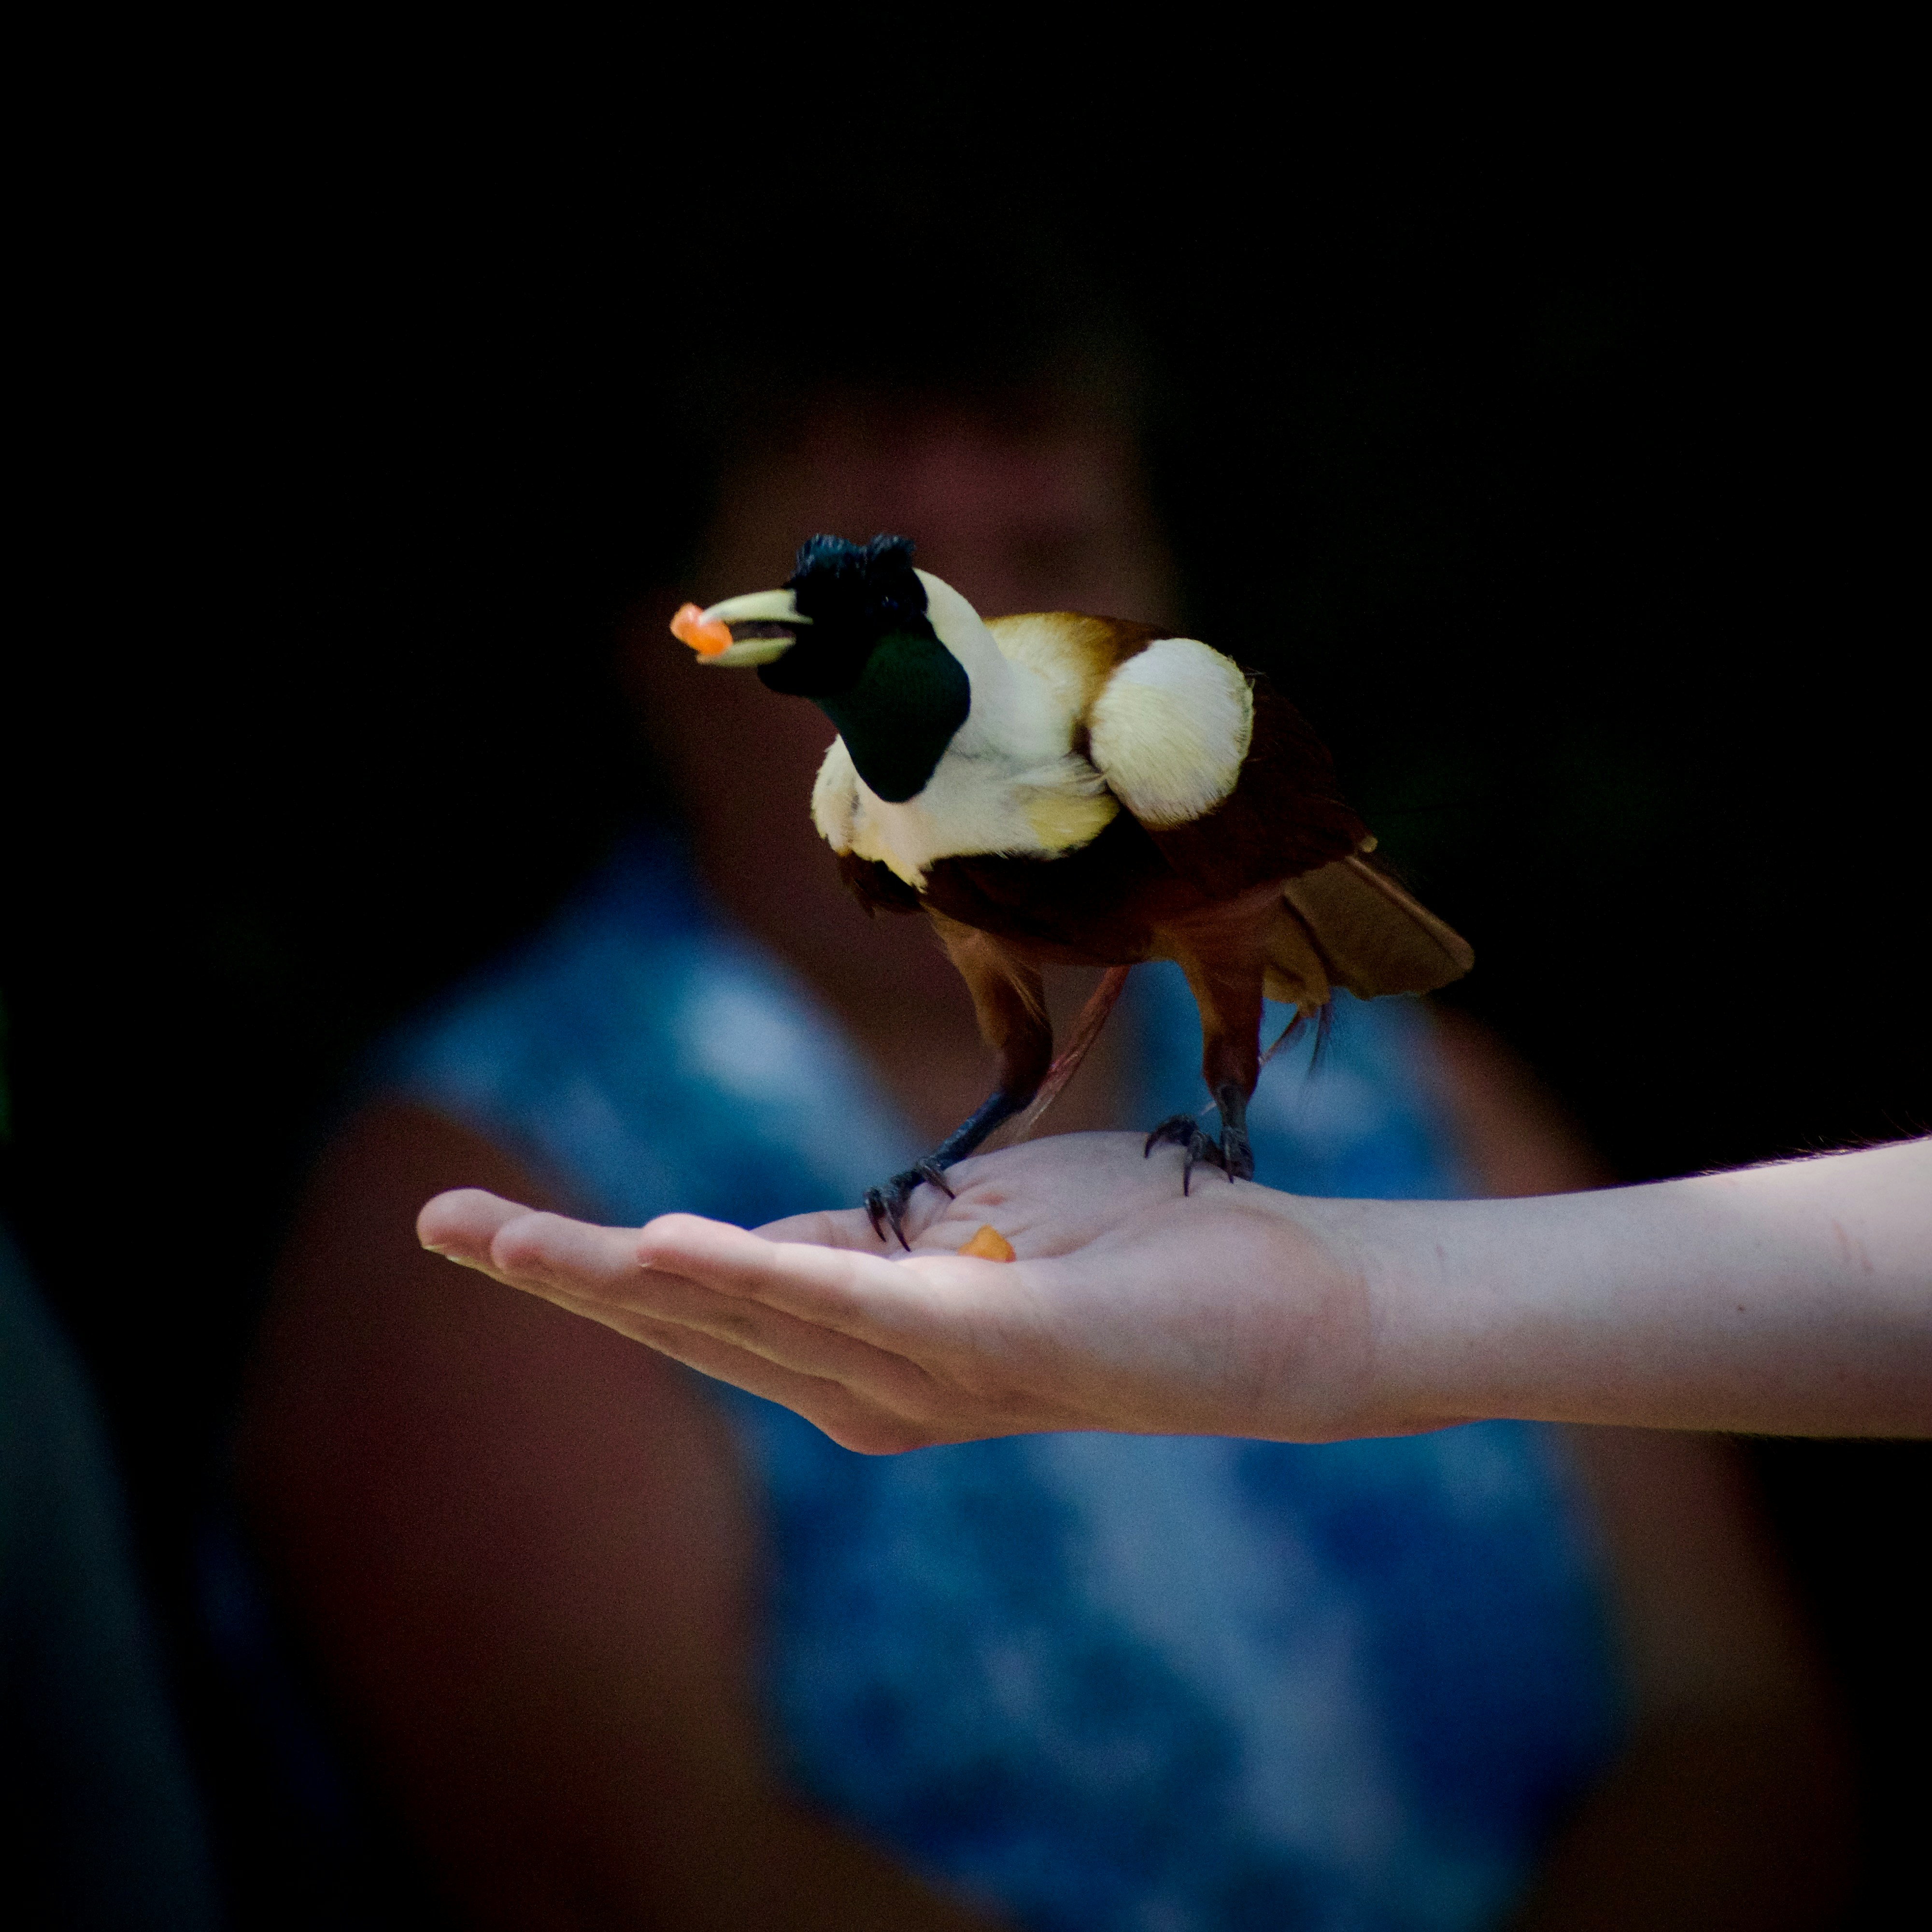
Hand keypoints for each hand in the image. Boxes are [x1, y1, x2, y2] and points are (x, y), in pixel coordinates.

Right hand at [418, 1132, 1378, 1451]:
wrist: (1286, 1305)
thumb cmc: (1134, 1253)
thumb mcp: (970, 1227)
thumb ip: (866, 1243)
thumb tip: (759, 1234)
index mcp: (870, 1347)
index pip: (703, 1300)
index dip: (588, 1266)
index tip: (479, 1226)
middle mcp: (878, 1382)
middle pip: (687, 1321)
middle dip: (555, 1276)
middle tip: (435, 1223)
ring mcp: (931, 1369)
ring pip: (741, 1314)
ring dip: (612, 1274)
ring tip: (495, 1233)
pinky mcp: (996, 1339)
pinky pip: (854, 1305)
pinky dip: (753, 1275)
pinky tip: (661, 1245)